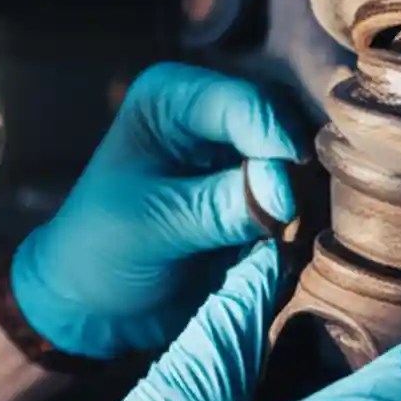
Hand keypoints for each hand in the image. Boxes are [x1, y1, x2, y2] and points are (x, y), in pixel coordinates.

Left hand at [11, 62, 306, 357]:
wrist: (94, 303)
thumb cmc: (103, 252)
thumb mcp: (156, 225)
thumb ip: (223, 204)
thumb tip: (286, 197)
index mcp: (172, 97)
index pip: (246, 102)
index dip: (274, 142)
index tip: (285, 201)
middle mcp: (213, 111)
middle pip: (286, 122)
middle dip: (294, 170)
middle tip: (294, 221)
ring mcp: (240, 150)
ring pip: (302, 158)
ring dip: (305, 197)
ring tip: (290, 238)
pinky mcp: (259, 190)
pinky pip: (303, 193)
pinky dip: (304, 218)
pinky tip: (290, 246)